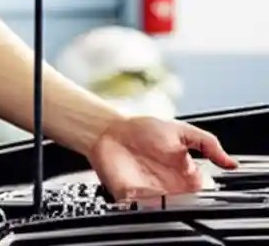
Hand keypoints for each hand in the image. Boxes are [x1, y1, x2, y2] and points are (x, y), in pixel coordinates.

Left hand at [87, 115, 239, 199]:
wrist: (109, 129)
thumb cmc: (144, 129)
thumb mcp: (181, 131)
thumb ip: (207, 144)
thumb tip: (232, 163)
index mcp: (185, 177)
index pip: (202, 195)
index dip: (202, 194)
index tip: (196, 187)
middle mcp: (169, 188)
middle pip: (184, 206)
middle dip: (182, 203)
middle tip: (177, 191)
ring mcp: (149, 194)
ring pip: (164, 210)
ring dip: (163, 205)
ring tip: (159, 192)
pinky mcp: (128, 197)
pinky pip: (138, 210)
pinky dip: (140, 206)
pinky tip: (140, 194)